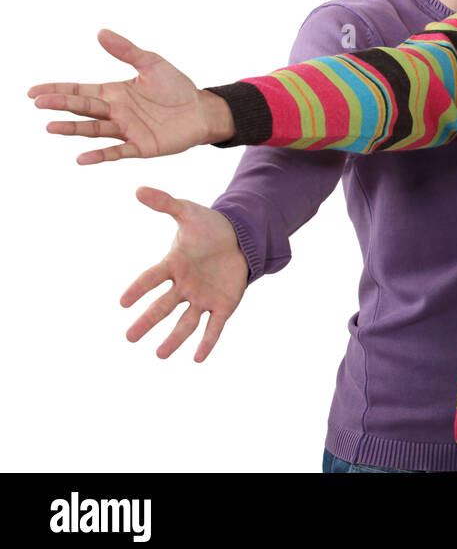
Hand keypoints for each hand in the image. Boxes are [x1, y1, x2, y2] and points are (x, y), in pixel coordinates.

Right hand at [29, 29, 232, 163]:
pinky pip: (117, 151)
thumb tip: (100, 32)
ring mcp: (126, 130)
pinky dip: (100, 155)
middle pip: (83, 108)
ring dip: (73, 128)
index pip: (79, 91)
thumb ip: (127, 51)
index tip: (33, 92)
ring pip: (94, 129)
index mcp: (114, 93)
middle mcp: (115, 112)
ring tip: (51, 127)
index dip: (57, 90)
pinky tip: (82, 158)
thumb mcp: (152, 64)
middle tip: (38, 102)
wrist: (202, 110)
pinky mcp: (141, 145)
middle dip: (60, 105)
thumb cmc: (177, 87)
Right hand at [121, 186, 248, 361]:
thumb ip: (165, 203)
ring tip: (159, 355)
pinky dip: (207, 342)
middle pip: (163, 306)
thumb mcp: (188, 213)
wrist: (240, 236)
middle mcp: (184, 285)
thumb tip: (139, 189)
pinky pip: (214, 327)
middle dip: (147, 322)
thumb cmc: (210, 227)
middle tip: (129, 337)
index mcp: (174, 264)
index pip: (151, 278)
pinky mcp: (224, 305)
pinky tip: (198, 359)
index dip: (138, 289)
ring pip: (185, 322)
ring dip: (174, 339)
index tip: (122, 301)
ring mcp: (203, 297)